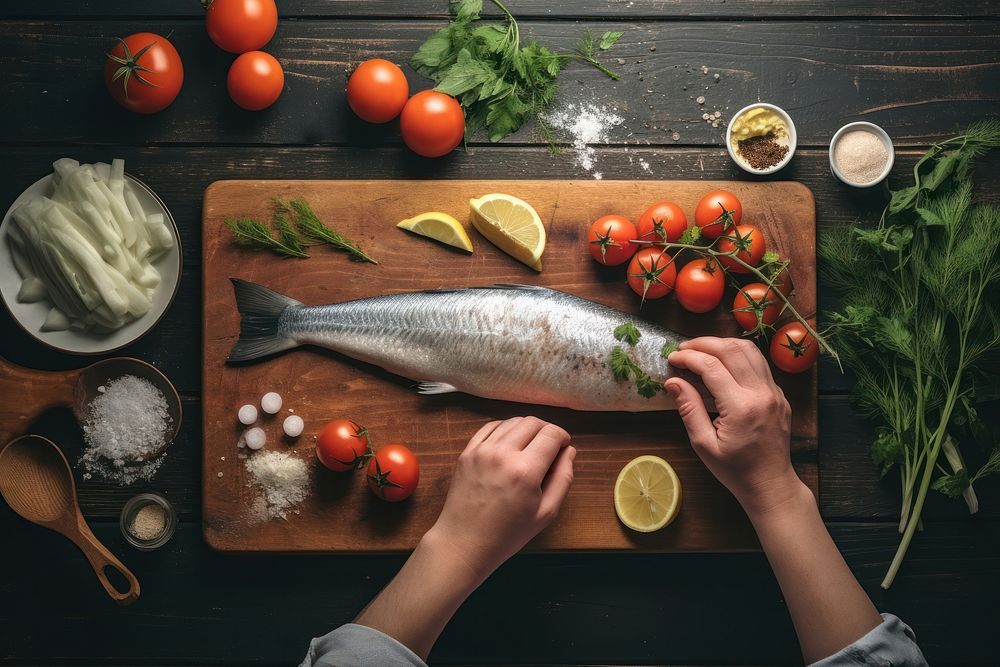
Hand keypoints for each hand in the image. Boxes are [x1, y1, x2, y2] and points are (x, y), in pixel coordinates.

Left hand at [427, 417, 575, 580]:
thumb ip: (563, 478)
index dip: (563, 437)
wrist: (464, 542)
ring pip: (511, 421)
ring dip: (526, 428)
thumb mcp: (546, 513)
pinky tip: (510, 443)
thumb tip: (569, 451)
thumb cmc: (508, 533)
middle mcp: (503, 454)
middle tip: (550, 447)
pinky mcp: (467, 452)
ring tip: (530, 446)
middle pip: (532, 422)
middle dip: (546, 430)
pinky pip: (490, 427)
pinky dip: (505, 429)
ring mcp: (481, 450)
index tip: (564, 448)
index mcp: (525, 471)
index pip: (551, 434)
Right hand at [665, 337, 805, 516]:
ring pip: (750, 350)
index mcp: (741, 407)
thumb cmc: (735, 470)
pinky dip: (738, 356)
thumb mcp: (703, 444)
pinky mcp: (779, 395)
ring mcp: (775, 392)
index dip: (688, 358)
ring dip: (723, 344)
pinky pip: (759, 364)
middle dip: (704, 343)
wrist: (771, 484)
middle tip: (683, 349)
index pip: (712, 367)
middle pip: (732, 350)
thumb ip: (689, 408)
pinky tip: (722, 365)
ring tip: (701, 351)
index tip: (672, 359)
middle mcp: (762, 393)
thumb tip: (672, 381)